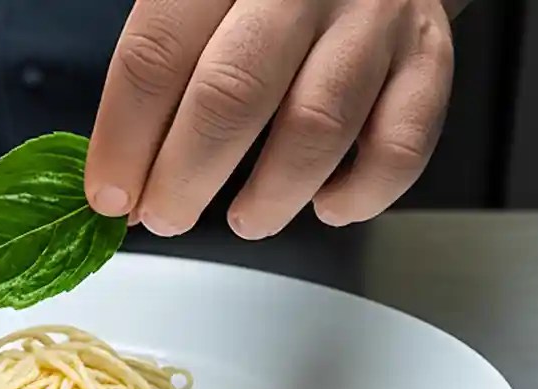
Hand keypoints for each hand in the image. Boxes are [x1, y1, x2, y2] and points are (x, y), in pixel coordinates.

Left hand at [86, 0, 458, 238]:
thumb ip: (159, 66)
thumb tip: (119, 177)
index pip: (156, 55)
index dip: (125, 139)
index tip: (110, 195)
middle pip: (231, 95)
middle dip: (185, 178)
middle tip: (165, 216)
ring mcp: (372, 17)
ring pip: (316, 127)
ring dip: (270, 196)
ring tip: (244, 218)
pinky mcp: (427, 56)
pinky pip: (400, 144)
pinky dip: (361, 192)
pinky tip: (327, 203)